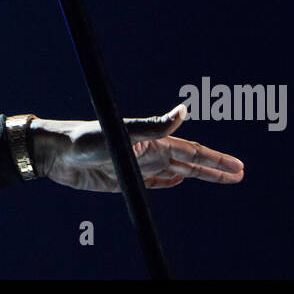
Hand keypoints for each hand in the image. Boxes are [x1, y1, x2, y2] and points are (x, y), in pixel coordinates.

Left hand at [28, 105, 243, 191]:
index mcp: (152, 141)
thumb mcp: (121, 132)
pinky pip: (154, 183)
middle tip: (239, 174)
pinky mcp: (123, 180)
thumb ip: (153, 126)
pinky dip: (169, 182)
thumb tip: (183, 110)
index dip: (216, 161)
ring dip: (198, 175)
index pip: (193, 152)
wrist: (55, 153)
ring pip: (177, 172)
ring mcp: (138, 166)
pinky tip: (178, 182)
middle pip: (190, 163)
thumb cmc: (85, 139)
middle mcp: (149, 152)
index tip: (238, 168)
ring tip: (217, 178)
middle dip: (215, 169)